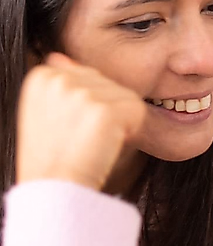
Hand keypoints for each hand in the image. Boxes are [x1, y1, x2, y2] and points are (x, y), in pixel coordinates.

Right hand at [16, 53, 146, 189]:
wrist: (55, 188)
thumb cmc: (53, 157)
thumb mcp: (45, 112)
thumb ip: (58, 82)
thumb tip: (58, 56)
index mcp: (41, 76)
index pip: (90, 76)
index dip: (89, 108)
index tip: (70, 130)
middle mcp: (59, 78)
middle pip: (110, 84)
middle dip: (106, 112)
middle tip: (83, 139)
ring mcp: (81, 92)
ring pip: (126, 98)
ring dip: (119, 123)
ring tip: (92, 143)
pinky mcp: (104, 109)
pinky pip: (138, 112)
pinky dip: (131, 131)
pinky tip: (105, 145)